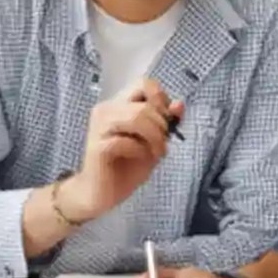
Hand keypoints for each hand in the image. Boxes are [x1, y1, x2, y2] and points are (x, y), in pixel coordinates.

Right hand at [63, 79, 184, 221]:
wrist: (100, 194)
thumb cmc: (126, 167)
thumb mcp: (154, 142)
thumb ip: (166, 122)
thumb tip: (179, 104)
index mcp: (118, 104)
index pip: (144, 83)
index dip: (161, 100)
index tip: (165, 122)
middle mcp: (105, 110)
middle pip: (144, 104)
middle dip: (162, 126)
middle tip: (163, 145)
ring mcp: (99, 127)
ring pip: (136, 117)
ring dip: (154, 137)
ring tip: (156, 153)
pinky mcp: (97, 146)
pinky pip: (126, 141)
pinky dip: (140, 151)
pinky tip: (139, 159)